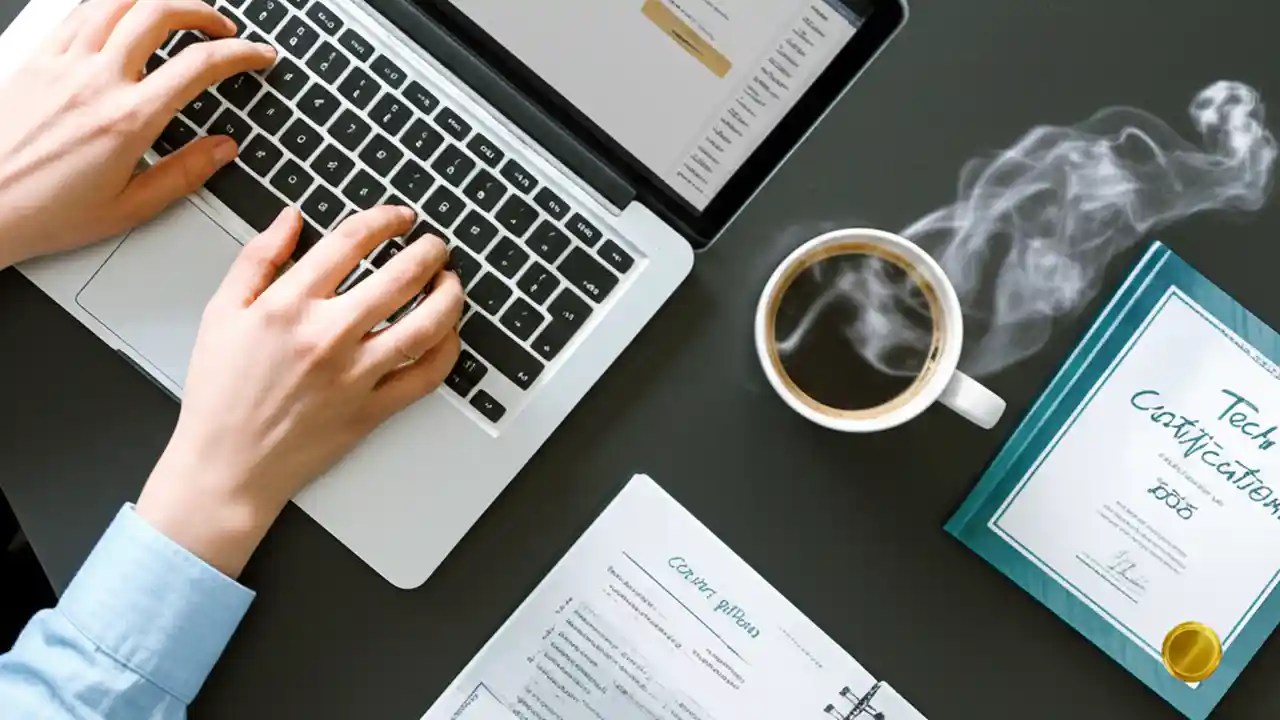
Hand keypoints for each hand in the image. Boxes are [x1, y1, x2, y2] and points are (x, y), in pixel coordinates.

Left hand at [0, 0, 274, 267]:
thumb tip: (223, 149)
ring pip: (119, 1)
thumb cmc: (44, 213)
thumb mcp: (129, 208)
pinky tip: (124, 16)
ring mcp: (63, 64)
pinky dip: (112, 4)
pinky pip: (80, 12)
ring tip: (178, 12)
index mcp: (128, 121)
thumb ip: (184, 174)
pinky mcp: (37, 60)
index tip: (259, 56)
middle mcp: (96, 82)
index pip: (199, 66)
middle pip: (160, 13)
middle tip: (223, 29)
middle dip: (204, 12)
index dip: (241, 55)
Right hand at [137, 207, 464, 576]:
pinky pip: (426, 376)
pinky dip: (447, 349)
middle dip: (429, 252)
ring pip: (425, 325)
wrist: (227, 466)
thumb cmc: (220, 393)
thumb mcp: (221, 313)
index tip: (400, 218)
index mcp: (287, 306)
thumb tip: (291, 217)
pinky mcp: (372, 411)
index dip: (385, 220)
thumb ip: (257, 259)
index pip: (351, 242)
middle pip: (400, 277)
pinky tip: (447, 332)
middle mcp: (327, 337)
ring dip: (449, 295)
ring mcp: (355, 376)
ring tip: (450, 282)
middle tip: (435, 245)